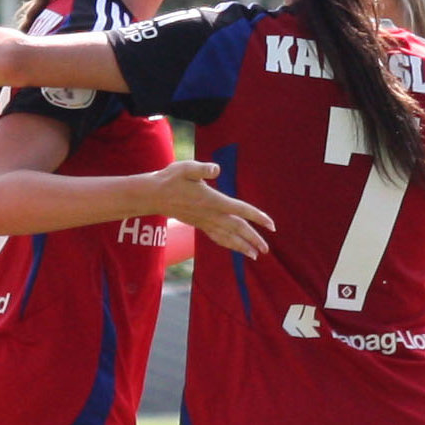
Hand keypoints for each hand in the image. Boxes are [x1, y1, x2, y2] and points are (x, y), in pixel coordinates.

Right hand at [151, 161, 271, 258]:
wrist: (152, 195)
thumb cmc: (170, 179)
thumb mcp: (186, 168)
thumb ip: (202, 169)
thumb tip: (216, 169)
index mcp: (213, 200)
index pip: (240, 209)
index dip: (257, 216)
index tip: (271, 224)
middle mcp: (210, 214)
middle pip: (237, 229)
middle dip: (253, 239)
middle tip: (266, 249)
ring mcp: (204, 221)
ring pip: (227, 237)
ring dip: (242, 246)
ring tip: (255, 255)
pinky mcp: (199, 224)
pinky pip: (217, 237)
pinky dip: (228, 244)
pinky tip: (236, 248)